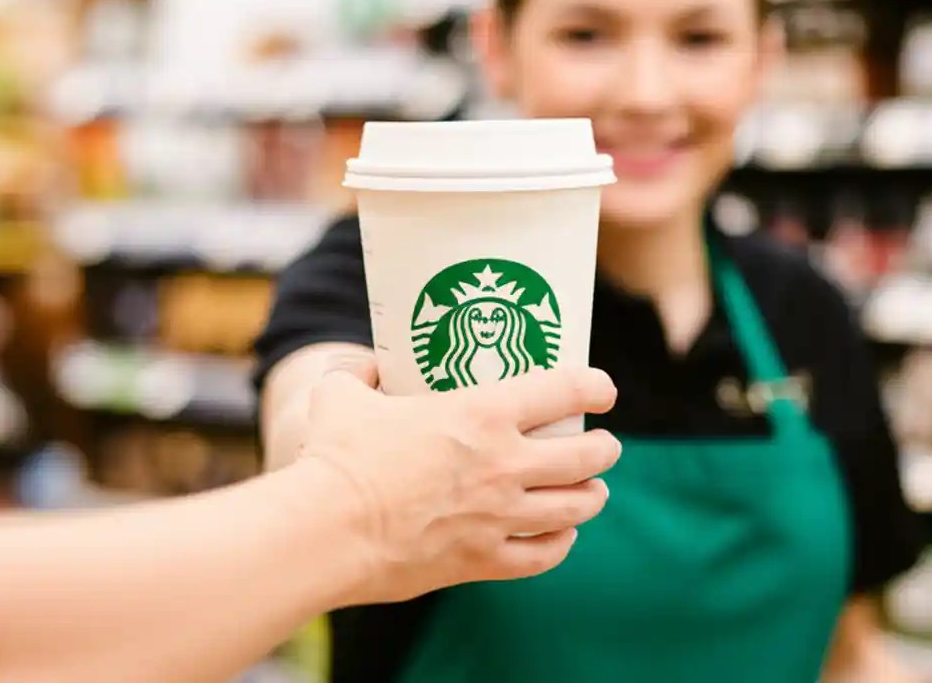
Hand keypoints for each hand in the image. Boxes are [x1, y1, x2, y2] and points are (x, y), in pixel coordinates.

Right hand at [299, 358, 620, 605]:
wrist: (326, 532)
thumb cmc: (335, 458)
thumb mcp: (343, 396)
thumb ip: (360, 375)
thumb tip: (364, 369)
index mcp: (482, 414)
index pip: (564, 391)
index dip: (594, 387)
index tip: (603, 391)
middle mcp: (504, 464)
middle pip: (586, 455)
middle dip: (604, 448)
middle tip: (605, 445)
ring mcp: (498, 516)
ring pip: (574, 507)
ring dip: (592, 496)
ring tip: (595, 491)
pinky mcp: (482, 561)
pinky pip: (543, 555)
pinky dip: (560, 544)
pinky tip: (561, 536)